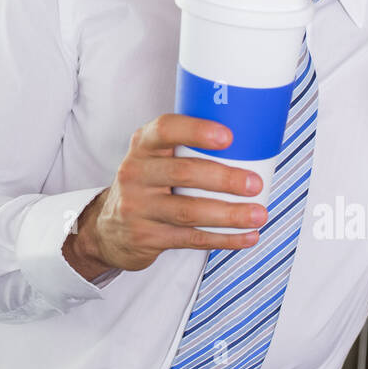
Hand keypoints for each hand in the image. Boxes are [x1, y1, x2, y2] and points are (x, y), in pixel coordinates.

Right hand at [63, 114, 268, 280]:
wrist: (108, 228)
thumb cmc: (147, 185)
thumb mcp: (154, 159)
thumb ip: (186, 149)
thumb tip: (249, 143)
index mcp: (143, 146)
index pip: (166, 129)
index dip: (196, 130)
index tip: (228, 136)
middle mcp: (136, 173)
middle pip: (183, 173)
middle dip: (224, 178)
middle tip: (255, 183)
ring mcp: (138, 207)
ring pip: (189, 211)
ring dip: (229, 214)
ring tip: (259, 214)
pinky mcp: (146, 237)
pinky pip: (191, 239)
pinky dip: (223, 239)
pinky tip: (247, 236)